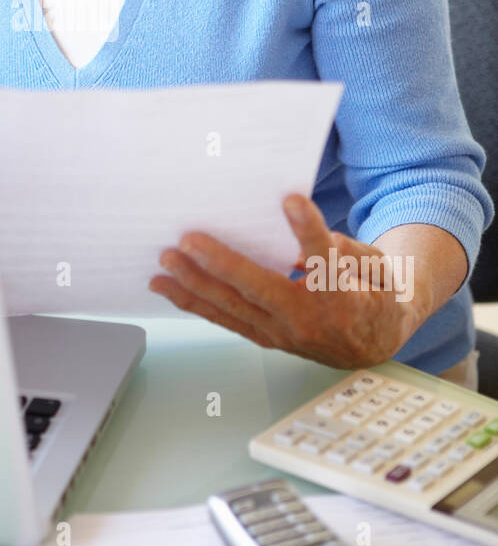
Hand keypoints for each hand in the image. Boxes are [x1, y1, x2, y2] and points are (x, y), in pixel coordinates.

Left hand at [147, 193, 425, 368]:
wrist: (376, 345)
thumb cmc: (375, 294)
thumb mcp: (379, 268)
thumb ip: (352, 253)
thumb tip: (320, 242)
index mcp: (345, 298)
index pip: (325, 261)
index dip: (308, 232)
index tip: (291, 200)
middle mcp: (310, 320)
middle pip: (261, 289)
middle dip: (222, 263)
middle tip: (189, 238)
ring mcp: (283, 333)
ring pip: (233, 308)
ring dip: (195, 284)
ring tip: (166, 262)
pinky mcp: (265, 337)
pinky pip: (225, 319)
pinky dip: (193, 303)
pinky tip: (166, 287)